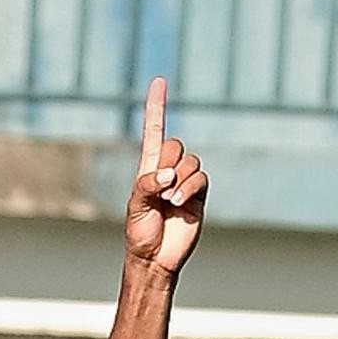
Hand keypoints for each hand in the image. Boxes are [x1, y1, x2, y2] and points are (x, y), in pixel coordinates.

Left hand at [122, 77, 208, 279]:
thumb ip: (147, 184)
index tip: (159, 81)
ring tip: (169, 200)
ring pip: (191, 161)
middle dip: (168, 162)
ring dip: (180, 179)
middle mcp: (167, 170)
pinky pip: (201, 178)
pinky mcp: (199, 195)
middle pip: (175, 145)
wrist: (156, 257)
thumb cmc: (140, 232)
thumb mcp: (136, 206)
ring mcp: (185, 182)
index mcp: (147, 168)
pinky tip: (180, 201)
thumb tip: (169, 173)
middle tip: (160, 188)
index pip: (154, 130)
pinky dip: (191, 187)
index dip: (156, 106)